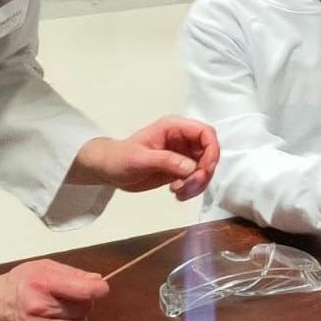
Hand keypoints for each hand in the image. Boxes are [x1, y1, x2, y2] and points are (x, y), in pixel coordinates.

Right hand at [0, 259, 108, 320]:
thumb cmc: (16, 283)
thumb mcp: (41, 267)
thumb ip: (71, 274)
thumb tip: (97, 281)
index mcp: (43, 285)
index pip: (83, 291)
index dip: (98, 289)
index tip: (102, 288)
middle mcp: (40, 309)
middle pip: (84, 309)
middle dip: (84, 301)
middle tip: (73, 296)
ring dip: (77, 316)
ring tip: (63, 308)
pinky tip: (54, 320)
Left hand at [71, 117, 219, 200]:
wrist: (109, 170)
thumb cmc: (120, 158)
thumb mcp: (141, 159)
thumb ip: (167, 161)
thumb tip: (193, 168)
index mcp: (174, 128)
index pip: (205, 133)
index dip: (211, 151)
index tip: (204, 171)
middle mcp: (183, 140)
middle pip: (209, 153)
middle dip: (204, 172)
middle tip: (187, 186)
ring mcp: (183, 155)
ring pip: (205, 169)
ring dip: (197, 184)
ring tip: (177, 191)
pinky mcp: (180, 170)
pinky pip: (196, 179)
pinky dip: (192, 189)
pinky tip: (176, 193)